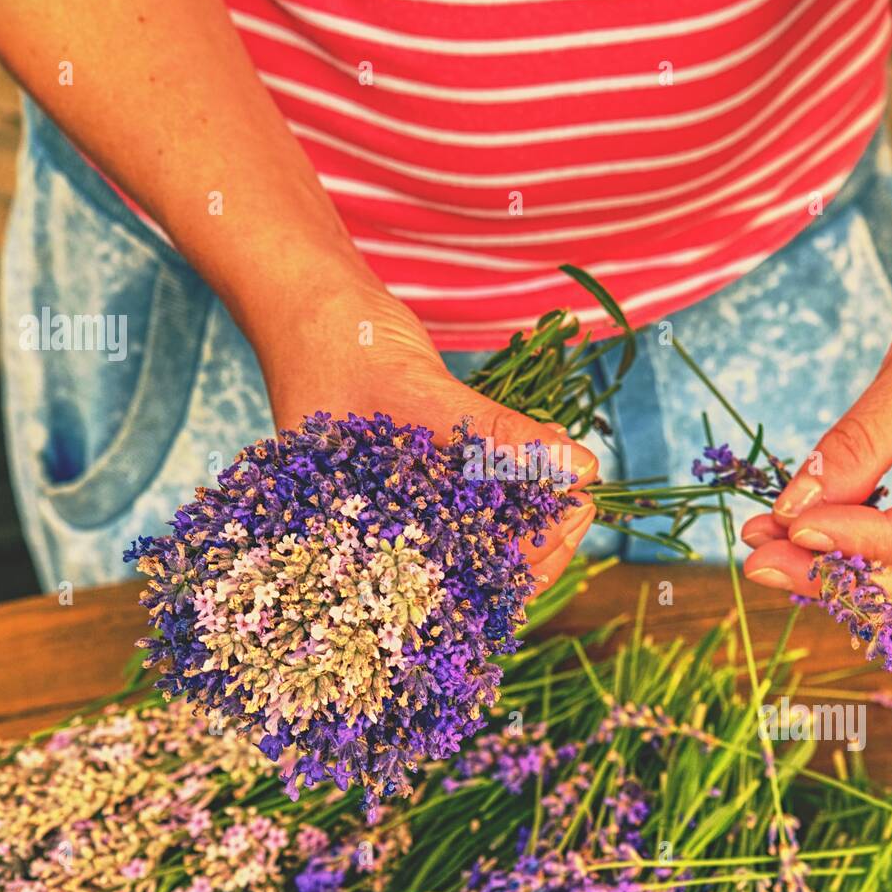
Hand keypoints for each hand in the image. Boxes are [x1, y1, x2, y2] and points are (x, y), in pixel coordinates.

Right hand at [245, 266, 598, 594]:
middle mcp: (379, 539)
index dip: (519, 565)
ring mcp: (400, 510)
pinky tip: (546, 459)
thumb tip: (581, 470)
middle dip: (535, 542)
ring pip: (479, 540)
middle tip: (583, 501)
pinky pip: (474, 499)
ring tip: (573, 481)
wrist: (308, 301)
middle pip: (472, 575)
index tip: (571, 520)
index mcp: (361, 544)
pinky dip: (514, 485)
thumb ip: (493, 434)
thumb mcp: (416, 390)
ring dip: (532, 515)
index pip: (453, 590)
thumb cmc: (337, 345)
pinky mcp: (418, 480)